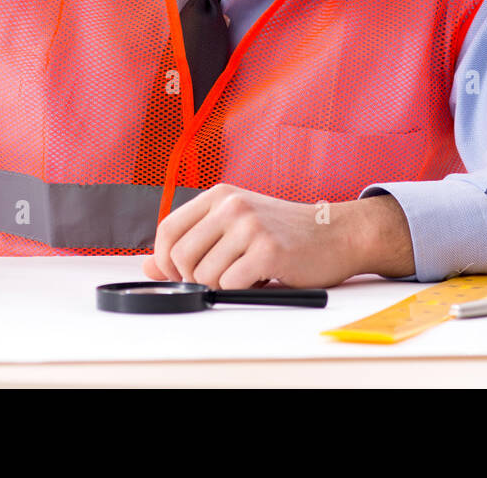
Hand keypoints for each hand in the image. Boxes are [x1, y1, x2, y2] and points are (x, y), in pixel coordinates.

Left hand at [142, 183, 369, 289]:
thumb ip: (193, 242)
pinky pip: (230, 285)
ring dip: (221, 286)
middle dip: (192, 279)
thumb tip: (149, 266)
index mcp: (220, 195)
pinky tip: (259, 279)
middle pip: (179, 256)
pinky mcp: (268, 250)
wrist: (337, 233)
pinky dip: (240, 291)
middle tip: (217, 279)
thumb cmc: (286, 232)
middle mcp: (232, 205)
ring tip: (245, 275)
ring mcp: (250, 226)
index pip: (167, 229)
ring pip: (204, 274)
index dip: (165, 260)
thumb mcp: (236, 228)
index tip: (178, 274)